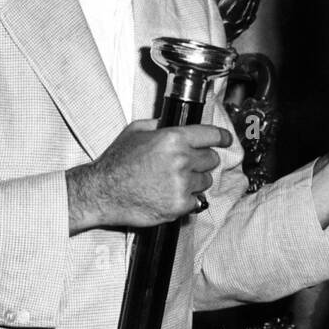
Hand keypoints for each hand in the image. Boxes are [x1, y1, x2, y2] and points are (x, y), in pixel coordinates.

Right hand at [65, 118, 232, 234]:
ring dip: (195, 181)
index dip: (222, 137)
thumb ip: (161, 125)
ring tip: (172, 181)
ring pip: (206, 180)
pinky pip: (196, 200)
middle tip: (186, 165)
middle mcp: (181, 160)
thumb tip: (177, 123)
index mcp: (173, 138)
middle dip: (202, 161)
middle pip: (212, 159)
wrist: (101, 192)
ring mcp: (181, 184)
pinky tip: (168, 194)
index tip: (227, 140)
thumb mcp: (136, 131)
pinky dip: (186, 199)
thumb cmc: (116, 162)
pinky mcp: (179, 205)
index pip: (211, 135)